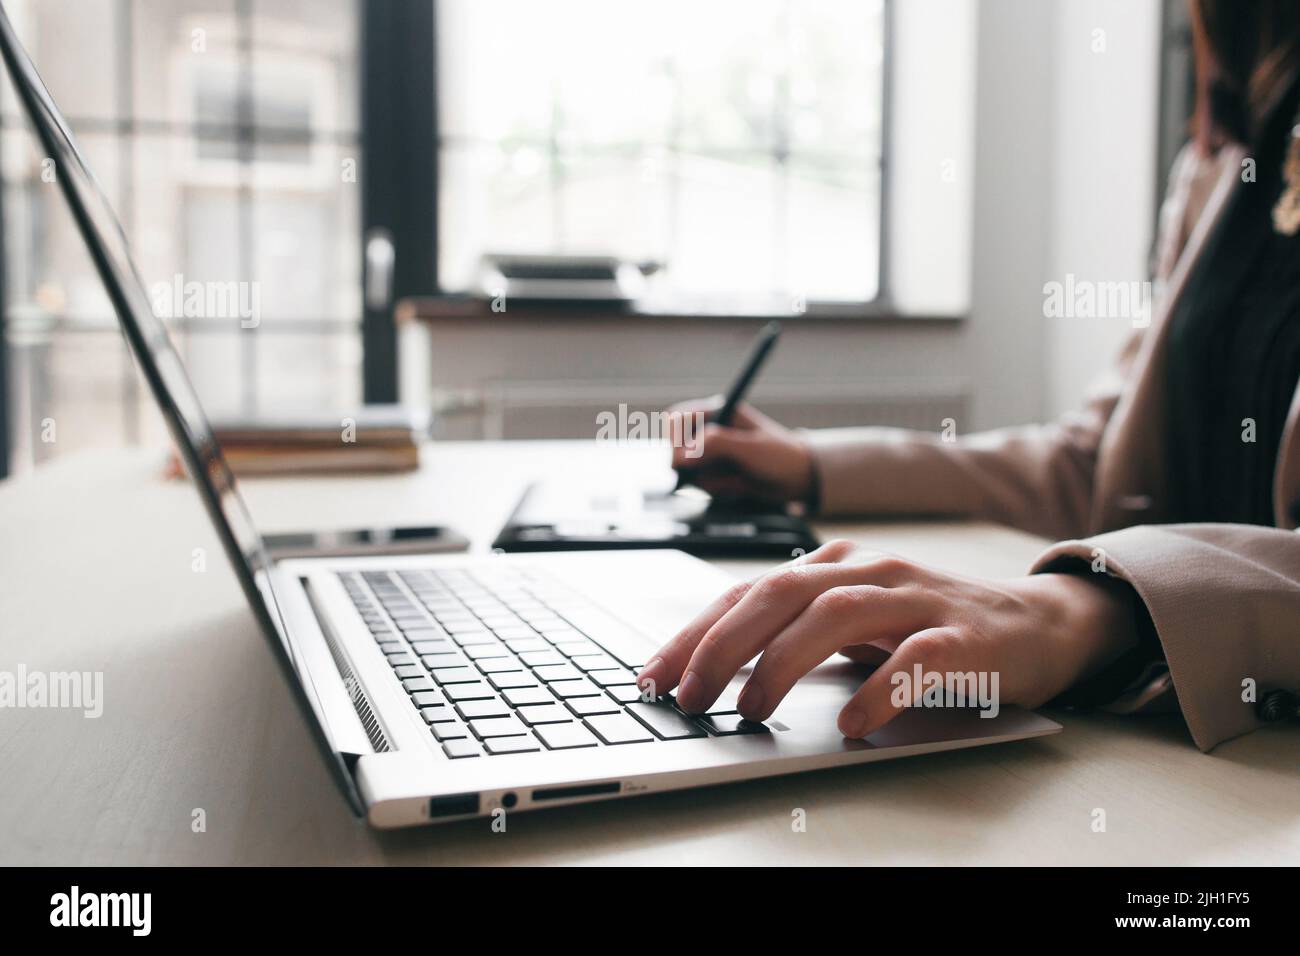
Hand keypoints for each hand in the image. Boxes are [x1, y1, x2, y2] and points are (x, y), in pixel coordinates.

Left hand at [636, 540, 1138, 736]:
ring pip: (838, 615)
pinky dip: (879, 690)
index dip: (697, 631)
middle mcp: (871, 574)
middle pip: (781, 594)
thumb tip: (717, 667)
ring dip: (784, 663)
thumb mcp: (857, 623)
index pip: (750, 592)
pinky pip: (917, 660)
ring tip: (750, 709)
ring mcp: (919, 601)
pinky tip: (853, 723)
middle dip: (723, 644)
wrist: (1039, 623)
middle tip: (688, 695)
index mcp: (836, 571)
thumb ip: (799, 633)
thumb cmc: (934, 627)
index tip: (654, 675)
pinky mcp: (966, 638)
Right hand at [665, 398, 813, 503]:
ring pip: (686, 470)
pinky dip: (715, 489)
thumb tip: (683, 455)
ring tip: (736, 479)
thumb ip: (715, 445)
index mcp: (718, 412)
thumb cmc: (780, 456)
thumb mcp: (750, 447)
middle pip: (676, 447)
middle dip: (693, 465)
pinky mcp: (713, 472)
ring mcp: (710, 453)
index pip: (677, 419)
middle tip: (714, 473)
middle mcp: (710, 430)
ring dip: (709, 480)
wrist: (797, 480)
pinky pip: (698, 484)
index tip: (682, 460)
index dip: (675, 439)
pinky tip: (737, 485)